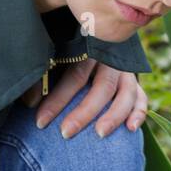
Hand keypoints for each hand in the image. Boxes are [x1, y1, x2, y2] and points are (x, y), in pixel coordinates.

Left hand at [22, 60, 147, 139]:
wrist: (92, 36)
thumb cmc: (65, 51)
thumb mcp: (52, 57)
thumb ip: (39, 79)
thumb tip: (28, 102)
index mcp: (89, 50)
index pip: (74, 77)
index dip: (57, 100)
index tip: (40, 122)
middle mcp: (110, 61)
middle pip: (101, 88)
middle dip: (84, 113)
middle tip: (65, 133)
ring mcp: (126, 72)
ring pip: (126, 94)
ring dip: (114, 115)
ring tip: (99, 134)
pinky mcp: (134, 84)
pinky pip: (141, 98)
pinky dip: (139, 113)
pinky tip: (130, 129)